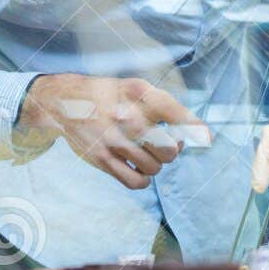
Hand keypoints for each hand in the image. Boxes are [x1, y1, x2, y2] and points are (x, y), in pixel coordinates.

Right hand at [16, 74, 205, 189]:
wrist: (62, 102)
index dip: (195, 128)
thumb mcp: (134, 87)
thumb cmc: (107, 94)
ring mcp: (114, 140)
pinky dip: (143, 180)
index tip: (206, 138)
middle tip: (165, 145)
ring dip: (156, 165)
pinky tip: (139, 169)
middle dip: (172, 151)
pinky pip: (135, 182)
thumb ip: (164, 105)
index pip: (177, 114)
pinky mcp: (101, 159)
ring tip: (147, 154)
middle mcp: (128, 117)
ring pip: (155, 168)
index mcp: (139, 94)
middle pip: (170, 150)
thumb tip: (197, 132)